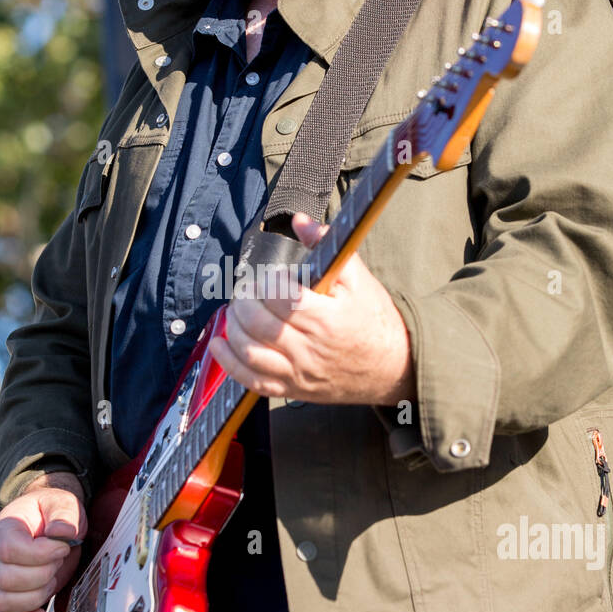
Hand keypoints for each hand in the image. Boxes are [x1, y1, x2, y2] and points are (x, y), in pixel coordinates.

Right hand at [0, 474, 86, 611]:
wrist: (51, 524)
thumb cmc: (52, 514)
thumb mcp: (63, 504)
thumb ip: (64, 515)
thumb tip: (61, 531)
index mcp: (5, 529)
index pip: (10, 549)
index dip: (40, 553)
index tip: (62, 547)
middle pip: (6, 579)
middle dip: (42, 574)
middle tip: (58, 560)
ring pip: (4, 602)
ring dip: (36, 596)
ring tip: (52, 578)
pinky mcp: (8, 598)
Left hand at [208, 212, 414, 405]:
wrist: (392, 367)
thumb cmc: (375, 322)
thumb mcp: (360, 279)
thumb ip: (328, 247)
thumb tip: (301, 222)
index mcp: (327, 319)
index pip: (280, 297)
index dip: (266, 282)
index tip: (267, 276)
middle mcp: (310, 350)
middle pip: (260, 324)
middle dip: (244, 302)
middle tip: (246, 290)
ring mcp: (299, 373)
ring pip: (251, 353)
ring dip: (234, 328)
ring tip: (238, 311)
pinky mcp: (293, 389)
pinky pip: (253, 382)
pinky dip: (229, 363)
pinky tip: (220, 344)